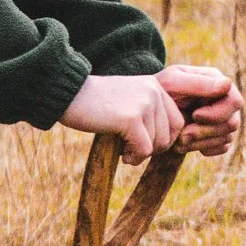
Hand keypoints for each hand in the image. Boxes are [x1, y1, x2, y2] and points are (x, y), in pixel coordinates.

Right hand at [59, 65, 242, 159]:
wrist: (68, 94)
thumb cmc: (95, 103)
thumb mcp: (129, 100)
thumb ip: (149, 112)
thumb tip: (168, 141)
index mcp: (156, 86)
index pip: (177, 121)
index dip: (163, 140)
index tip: (144, 145)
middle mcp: (154, 92)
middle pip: (170, 135)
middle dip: (153, 149)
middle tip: (133, 150)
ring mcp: (144, 104)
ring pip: (158, 144)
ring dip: (141, 154)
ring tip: (124, 151)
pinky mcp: (131, 118)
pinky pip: (144, 150)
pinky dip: (134, 158)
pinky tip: (121, 155)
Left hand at [159, 64, 241, 156]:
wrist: (150, 110)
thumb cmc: (160, 91)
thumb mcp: (172, 82)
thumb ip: (198, 83)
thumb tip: (227, 84)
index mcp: (217, 82)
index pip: (234, 101)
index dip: (217, 113)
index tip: (194, 115)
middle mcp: (225, 99)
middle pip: (232, 123)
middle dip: (205, 131)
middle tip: (183, 135)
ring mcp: (224, 118)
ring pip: (227, 137)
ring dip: (200, 142)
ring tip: (178, 141)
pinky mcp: (220, 134)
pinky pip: (222, 147)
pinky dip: (203, 148)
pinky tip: (184, 145)